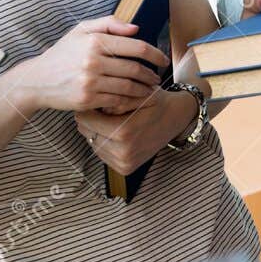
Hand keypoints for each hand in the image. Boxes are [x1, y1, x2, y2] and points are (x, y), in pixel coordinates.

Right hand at [14, 16, 168, 113]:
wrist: (37, 80)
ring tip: (149, 89)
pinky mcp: (87, 99)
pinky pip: (117, 100)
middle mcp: (93, 61)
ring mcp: (90, 82)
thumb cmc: (62, 53)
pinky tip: (134, 99)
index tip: (163, 60)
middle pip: (135, 69)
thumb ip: (109, 24)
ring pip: (128, 87)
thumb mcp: (80, 30)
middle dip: (151, 74)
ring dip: (144, 89)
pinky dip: (129, 101)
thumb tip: (135, 28)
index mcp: (95, 41)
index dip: (155, 54)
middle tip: (157, 77)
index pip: (136, 47)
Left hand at [75, 89, 196, 173]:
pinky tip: (116, 133)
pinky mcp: (124, 169)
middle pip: (86, 132)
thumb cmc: (156, 102)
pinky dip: (105, 143)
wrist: (176, 119)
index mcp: (123, 132)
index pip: (85, 120)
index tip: (94, 102)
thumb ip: (117, 96)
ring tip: (112, 121)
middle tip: (103, 110)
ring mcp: (123, 163)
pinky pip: (102, 154)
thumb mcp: (139, 92)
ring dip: (96, 132)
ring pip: (92, 143)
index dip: (87, 108)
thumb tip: (97, 106)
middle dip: (91, 120)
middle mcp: (122, 152)